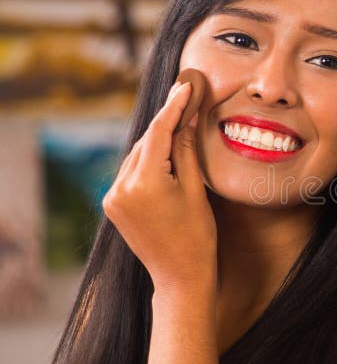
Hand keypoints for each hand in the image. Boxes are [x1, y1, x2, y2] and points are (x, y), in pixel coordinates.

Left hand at [102, 80, 216, 295]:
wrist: (180, 277)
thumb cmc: (197, 237)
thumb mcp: (196, 190)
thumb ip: (186, 150)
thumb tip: (188, 116)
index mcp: (145, 183)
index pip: (159, 132)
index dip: (175, 106)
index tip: (186, 85)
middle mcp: (121, 187)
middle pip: (147, 141)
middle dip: (166, 120)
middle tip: (186, 97)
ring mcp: (113, 197)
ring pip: (137, 154)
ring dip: (157, 139)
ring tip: (179, 121)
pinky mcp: (112, 204)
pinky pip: (130, 171)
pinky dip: (147, 159)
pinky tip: (163, 151)